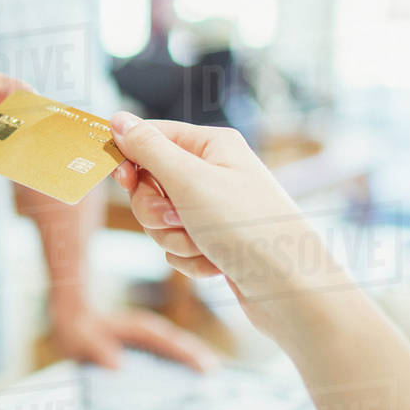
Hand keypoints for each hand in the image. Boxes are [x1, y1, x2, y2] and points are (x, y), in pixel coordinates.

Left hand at [50, 303, 219, 372]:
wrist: (73, 315)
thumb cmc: (78, 329)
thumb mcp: (81, 338)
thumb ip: (97, 349)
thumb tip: (116, 365)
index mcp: (138, 328)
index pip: (168, 341)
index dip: (187, 353)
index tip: (206, 366)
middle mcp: (149, 331)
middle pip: (180, 343)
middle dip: (199, 357)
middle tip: (218, 374)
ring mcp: (150, 337)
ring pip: (178, 348)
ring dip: (194, 360)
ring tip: (213, 377)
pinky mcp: (147, 345)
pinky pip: (170, 354)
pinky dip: (183, 363)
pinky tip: (190, 380)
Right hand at [108, 112, 347, 341]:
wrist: (291, 291)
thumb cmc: (247, 227)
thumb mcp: (190, 180)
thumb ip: (148, 148)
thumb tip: (117, 119)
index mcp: (212, 146)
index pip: (152, 136)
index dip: (131, 158)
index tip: (123, 180)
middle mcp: (214, 172)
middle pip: (151, 182)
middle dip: (155, 210)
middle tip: (177, 219)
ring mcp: (215, 208)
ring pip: (161, 218)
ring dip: (172, 237)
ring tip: (202, 246)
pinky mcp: (216, 241)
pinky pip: (178, 244)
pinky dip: (188, 258)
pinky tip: (214, 265)